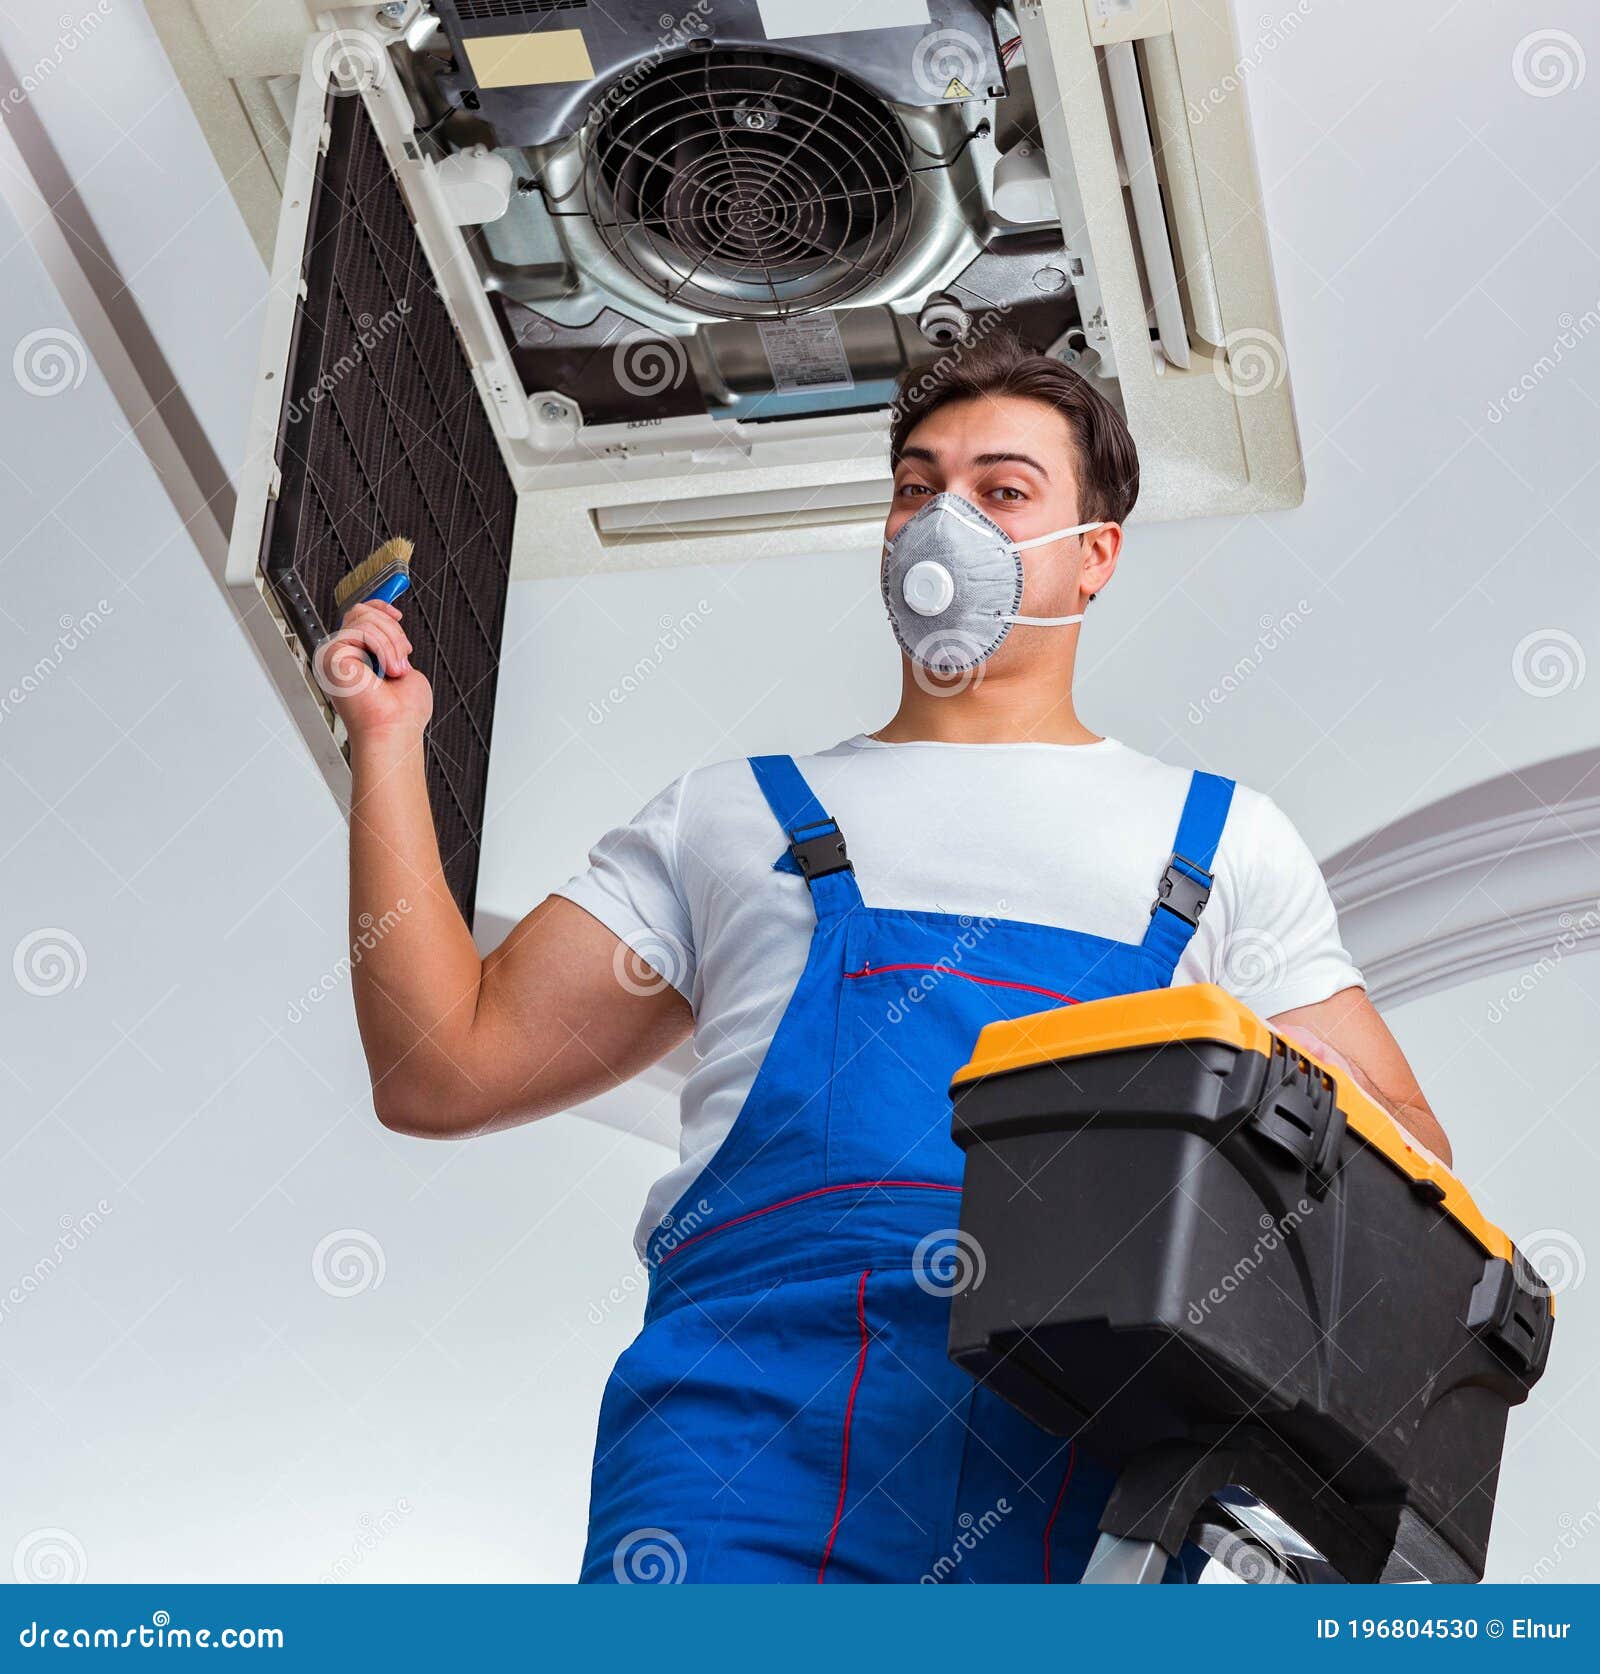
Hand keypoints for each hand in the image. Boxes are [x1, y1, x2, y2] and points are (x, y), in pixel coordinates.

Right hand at [317, 598, 432, 743]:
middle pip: (362, 611)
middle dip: (393, 630)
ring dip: (392, 642)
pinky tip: (387, 669)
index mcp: (357, 657)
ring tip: (396, 669)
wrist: (395, 730)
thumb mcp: (402, 665)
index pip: (360, 616)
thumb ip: (392, 642)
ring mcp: (335, 655)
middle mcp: (343, 655)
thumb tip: (392, 617)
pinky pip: (362, 630)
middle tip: (403, 655)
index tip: (397, 611)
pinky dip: (383, 647)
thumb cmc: (402, 712)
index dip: (379, 606)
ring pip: (365, 618)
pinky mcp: (332, 655)